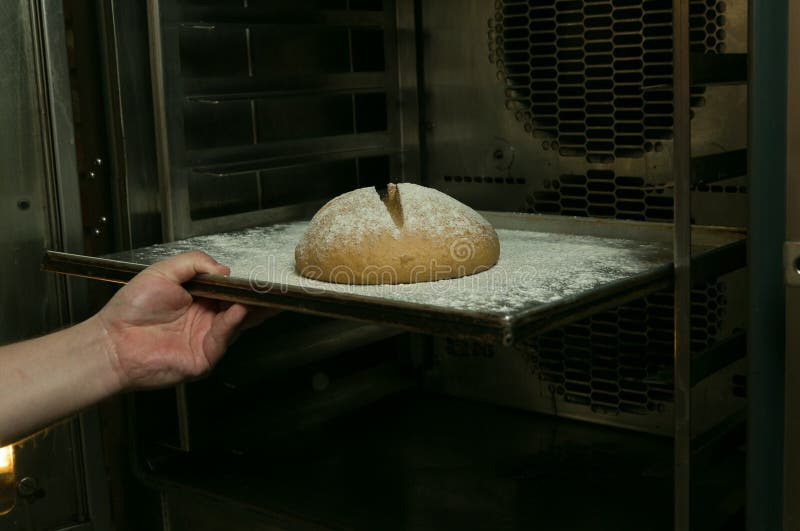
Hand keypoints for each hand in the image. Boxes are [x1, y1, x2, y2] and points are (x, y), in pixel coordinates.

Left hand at [95, 251, 248, 389]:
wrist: (112, 341)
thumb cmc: (129, 310)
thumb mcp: (162, 272)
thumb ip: (194, 262)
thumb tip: (223, 269)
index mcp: (198, 300)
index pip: (229, 290)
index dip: (243, 284)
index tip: (257, 275)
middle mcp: (206, 320)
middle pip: (240, 307)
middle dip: (256, 297)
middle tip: (268, 286)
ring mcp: (206, 339)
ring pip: (237, 322)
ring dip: (249, 308)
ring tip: (257, 295)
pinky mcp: (204, 357)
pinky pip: (223, 338)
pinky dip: (232, 323)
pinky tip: (236, 309)